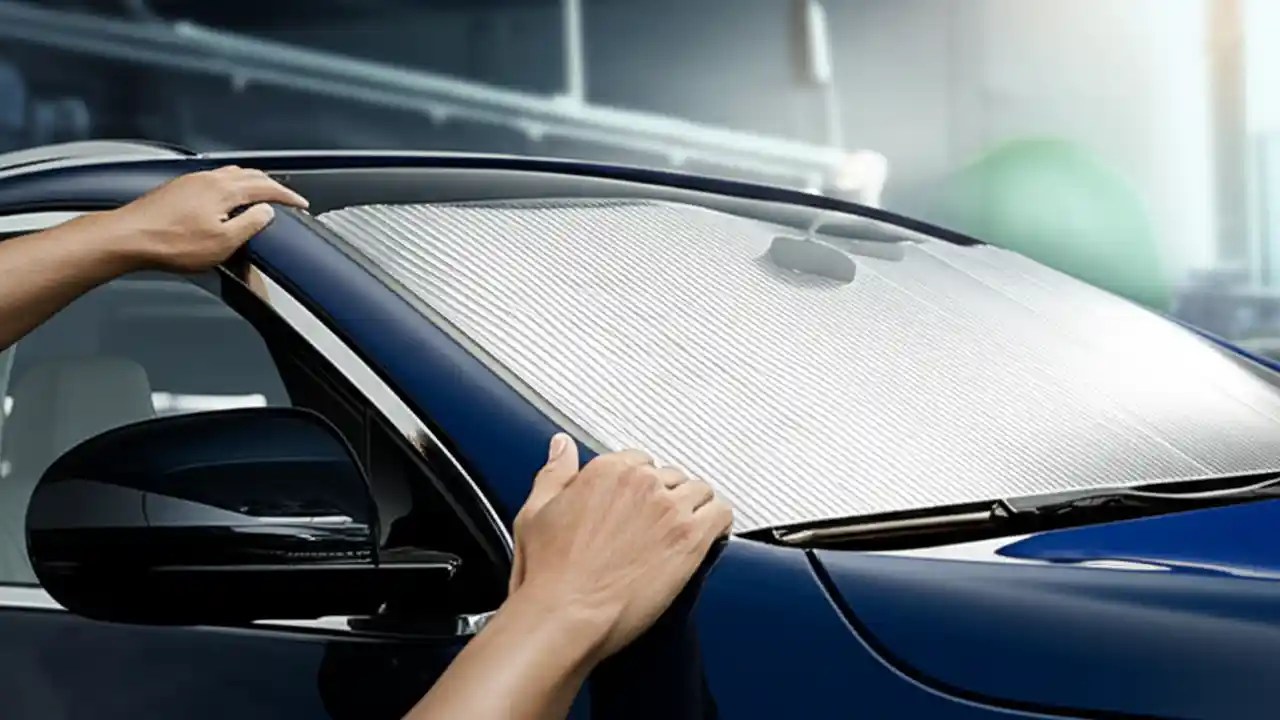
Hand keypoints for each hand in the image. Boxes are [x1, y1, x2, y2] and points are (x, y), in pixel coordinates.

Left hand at [102, 165, 307, 271]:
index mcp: (224, 190)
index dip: (287, 195)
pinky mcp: (176, 189)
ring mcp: (190, 181)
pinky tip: (225, 199)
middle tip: (284, 197)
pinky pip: (213, 180)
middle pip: (248, 174)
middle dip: (271, 184)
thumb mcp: (222, 242)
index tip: (301, 203)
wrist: (127, 237)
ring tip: (259, 195)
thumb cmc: (171, 243)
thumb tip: (267, 211)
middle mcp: (208, 179)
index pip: (266, 186)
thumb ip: (250, 224)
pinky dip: (230, 186)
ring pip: (229, 174)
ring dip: (250, 183)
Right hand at [511, 435, 733, 662]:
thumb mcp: (536, 512)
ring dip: (693, 508)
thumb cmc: (549, 574)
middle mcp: (642, 484)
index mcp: (607, 471)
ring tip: (682, 531)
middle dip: (665, 498)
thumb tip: (562, 447)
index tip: (637, 505)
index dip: (641, 486)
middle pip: (671, 477)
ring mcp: (669, 509)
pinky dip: (719, 522)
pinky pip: (721, 513)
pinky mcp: (690, 538)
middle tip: (655, 526)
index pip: (641, 462)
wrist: (566, 613)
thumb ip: (555, 473)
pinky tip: (709, 536)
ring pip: (699, 491)